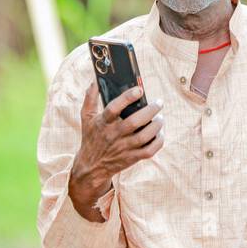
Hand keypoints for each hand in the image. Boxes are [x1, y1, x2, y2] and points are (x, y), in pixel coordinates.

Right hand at [69, 82, 163, 219]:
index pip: (113, 108)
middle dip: (150, 111)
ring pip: (144, 136)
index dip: (127, 98)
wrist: (91, 167)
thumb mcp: (86, 118)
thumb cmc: (91, 137)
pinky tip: (160, 133)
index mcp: (102, 123)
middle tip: (159, 103)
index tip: (139, 89)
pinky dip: (158, 142)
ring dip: (156, 126)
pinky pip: (149, 151)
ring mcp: (123, 148)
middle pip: (134, 122)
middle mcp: (113, 135)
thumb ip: (90, 98)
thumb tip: (95, 80)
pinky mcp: (131, 158)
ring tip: (161, 117)